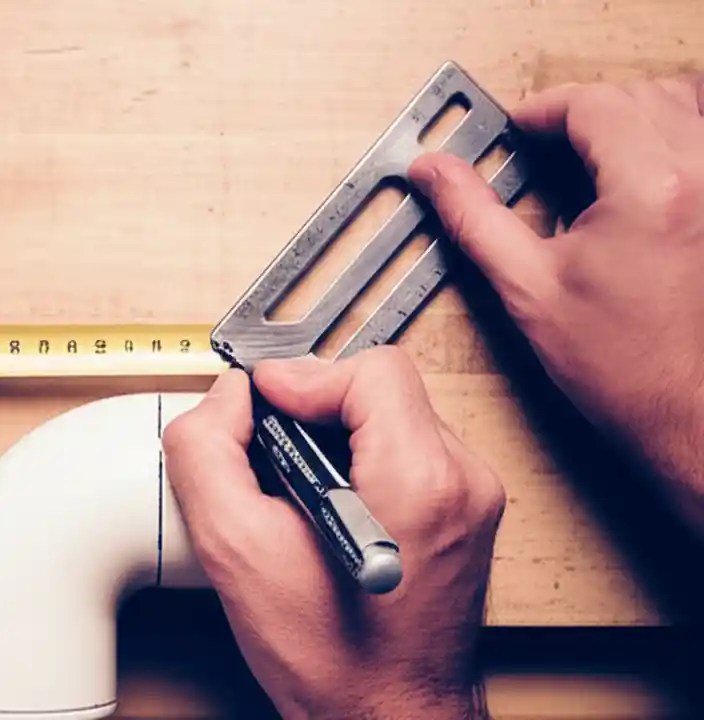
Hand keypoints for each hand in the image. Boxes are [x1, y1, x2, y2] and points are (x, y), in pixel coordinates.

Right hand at [163, 348, 505, 719]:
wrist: (387, 717)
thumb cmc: (332, 659)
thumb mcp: (235, 551)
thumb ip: (208, 454)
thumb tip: (225, 400)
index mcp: (420, 481)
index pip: (372, 370)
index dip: (304, 379)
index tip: (264, 407)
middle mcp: (461, 482)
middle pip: (378, 391)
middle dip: (312, 412)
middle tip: (271, 463)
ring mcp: (470, 500)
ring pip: (389, 420)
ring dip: (332, 440)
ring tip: (296, 497)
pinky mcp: (463, 516)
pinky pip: (405, 454)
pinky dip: (357, 466)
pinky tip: (325, 515)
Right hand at [409, 75, 703, 529]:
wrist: (692, 419)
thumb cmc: (628, 371)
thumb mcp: (530, 289)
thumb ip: (475, 218)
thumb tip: (435, 173)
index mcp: (652, 187)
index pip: (593, 106)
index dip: (543, 112)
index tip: (517, 130)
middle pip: (642, 96)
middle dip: (586, 114)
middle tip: (545, 149)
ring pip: (686, 108)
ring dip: (636, 118)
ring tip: (595, 160)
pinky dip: (675, 140)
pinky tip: (645, 178)